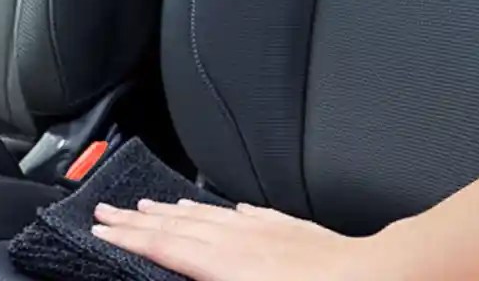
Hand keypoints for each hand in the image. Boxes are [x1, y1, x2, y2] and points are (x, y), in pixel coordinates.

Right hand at [92, 199, 397, 280]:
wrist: (377, 279)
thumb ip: (208, 278)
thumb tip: (184, 269)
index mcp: (226, 266)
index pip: (164, 247)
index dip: (128, 236)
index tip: (101, 226)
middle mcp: (240, 242)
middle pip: (178, 226)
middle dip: (138, 219)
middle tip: (108, 210)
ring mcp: (268, 233)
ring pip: (210, 216)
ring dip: (175, 211)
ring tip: (151, 206)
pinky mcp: (295, 231)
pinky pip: (248, 216)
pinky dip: (225, 212)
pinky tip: (224, 210)